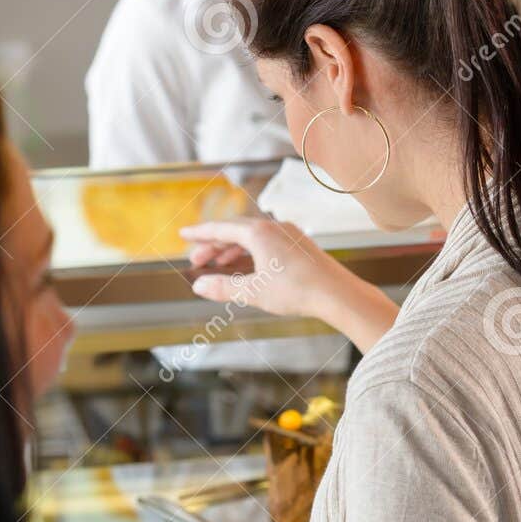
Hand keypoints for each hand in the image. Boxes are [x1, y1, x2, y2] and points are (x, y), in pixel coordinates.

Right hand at [182, 218, 338, 320]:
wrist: (336, 294)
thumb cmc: (297, 290)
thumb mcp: (253, 291)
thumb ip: (223, 287)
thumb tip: (199, 286)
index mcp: (259, 232)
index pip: (221, 228)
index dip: (199, 233)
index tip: (184, 234)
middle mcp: (274, 227)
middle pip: (235, 231)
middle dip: (214, 244)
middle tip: (198, 260)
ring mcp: (289, 234)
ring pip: (252, 237)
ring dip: (232, 249)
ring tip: (219, 264)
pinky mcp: (300, 245)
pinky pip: (267, 243)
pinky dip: (251, 252)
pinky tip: (247, 266)